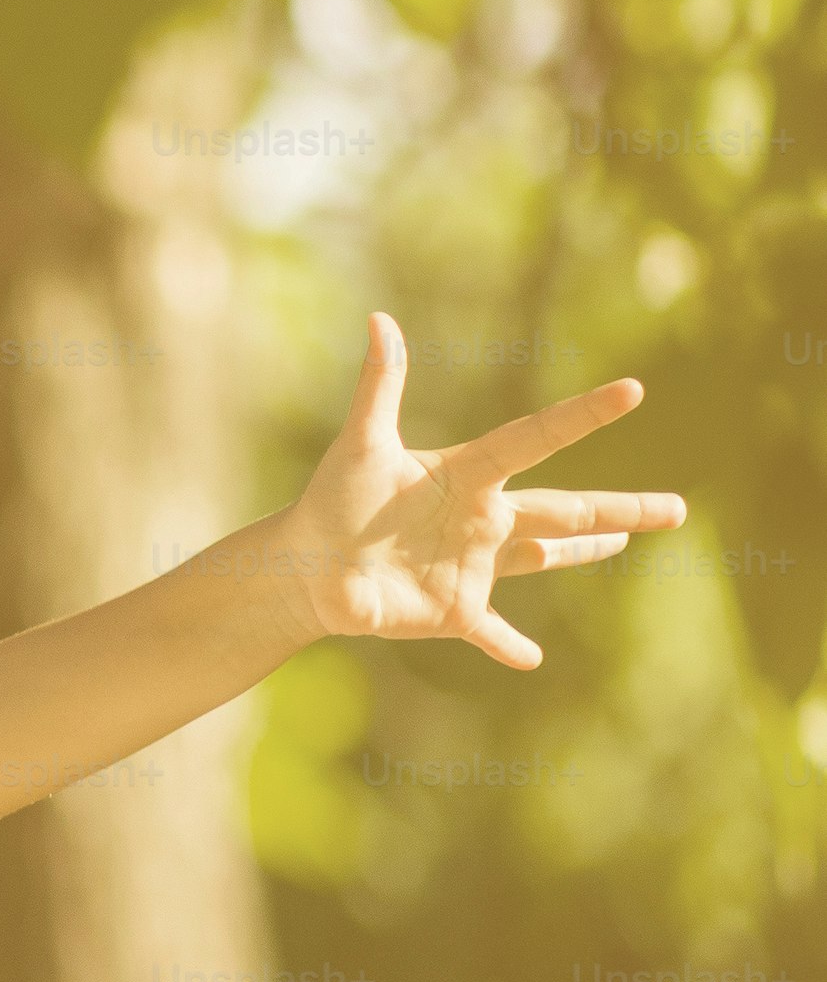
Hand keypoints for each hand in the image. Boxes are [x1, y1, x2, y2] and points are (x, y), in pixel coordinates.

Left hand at [271, 316, 680, 669]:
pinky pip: (489, 631)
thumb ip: (379, 385)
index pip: (535, 439)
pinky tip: (532, 660)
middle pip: (563, 510)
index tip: (632, 391)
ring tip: (622, 542)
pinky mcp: (452, 610)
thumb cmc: (329, 500)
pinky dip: (509, 646)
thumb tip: (379, 321)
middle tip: (679, 509)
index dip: (581, 416)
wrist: (301, 564)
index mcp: (468, 475)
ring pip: (542, 557)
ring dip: (582, 551)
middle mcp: (482, 518)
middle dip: (622, 510)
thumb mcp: (358, 444)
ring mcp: (472, 565)